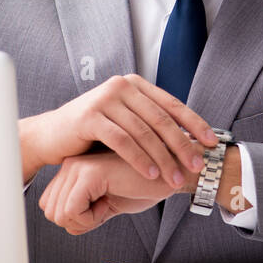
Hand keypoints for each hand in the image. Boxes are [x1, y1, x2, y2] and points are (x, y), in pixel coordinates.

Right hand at [18, 73, 216, 186]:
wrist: (51, 136)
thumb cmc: (92, 133)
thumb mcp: (124, 120)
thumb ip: (148, 121)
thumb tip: (188, 135)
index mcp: (134, 85)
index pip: (171, 104)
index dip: (194, 123)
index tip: (211, 142)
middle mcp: (121, 86)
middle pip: (160, 119)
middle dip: (182, 145)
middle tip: (198, 165)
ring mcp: (104, 100)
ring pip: (143, 132)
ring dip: (163, 157)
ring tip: (175, 177)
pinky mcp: (90, 117)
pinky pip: (122, 140)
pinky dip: (139, 159)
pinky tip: (151, 173)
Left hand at [38, 150, 184, 235]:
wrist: (170, 174)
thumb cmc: (143, 186)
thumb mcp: (105, 203)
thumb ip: (82, 211)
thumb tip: (65, 224)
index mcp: (73, 169)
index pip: (50, 208)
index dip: (76, 219)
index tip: (101, 207)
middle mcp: (71, 164)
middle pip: (51, 213)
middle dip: (80, 221)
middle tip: (106, 205)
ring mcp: (78, 166)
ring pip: (59, 214)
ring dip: (87, 219)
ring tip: (110, 200)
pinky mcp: (89, 173)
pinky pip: (72, 211)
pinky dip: (91, 218)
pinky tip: (110, 202)